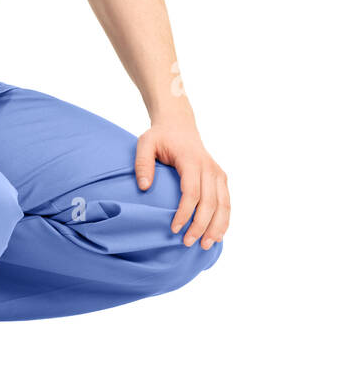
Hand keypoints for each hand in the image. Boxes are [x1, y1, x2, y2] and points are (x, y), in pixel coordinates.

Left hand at [135, 119, 229, 250]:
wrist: (179, 125)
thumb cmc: (160, 136)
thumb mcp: (145, 143)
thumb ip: (142, 163)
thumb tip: (145, 187)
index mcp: (191, 160)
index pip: (192, 191)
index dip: (185, 212)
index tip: (174, 228)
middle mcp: (208, 167)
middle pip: (210, 202)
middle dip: (200, 225)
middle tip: (187, 242)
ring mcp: (217, 172)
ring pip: (223, 204)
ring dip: (216, 227)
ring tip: (205, 245)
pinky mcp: (221, 178)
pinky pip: (227, 202)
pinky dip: (224, 220)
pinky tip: (217, 235)